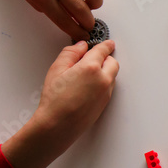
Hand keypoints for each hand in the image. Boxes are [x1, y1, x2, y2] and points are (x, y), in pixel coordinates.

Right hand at [3, 40, 118, 167]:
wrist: (59, 124)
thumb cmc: (55, 99)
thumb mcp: (57, 69)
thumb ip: (70, 53)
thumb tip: (81, 46)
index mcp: (91, 67)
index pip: (103, 50)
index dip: (105, 45)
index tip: (107, 42)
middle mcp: (103, 79)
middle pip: (112, 62)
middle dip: (105, 58)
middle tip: (92, 58)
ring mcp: (107, 92)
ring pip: (112, 75)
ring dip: (105, 71)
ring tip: (86, 74)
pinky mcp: (106, 102)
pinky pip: (109, 87)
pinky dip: (103, 82)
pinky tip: (88, 86)